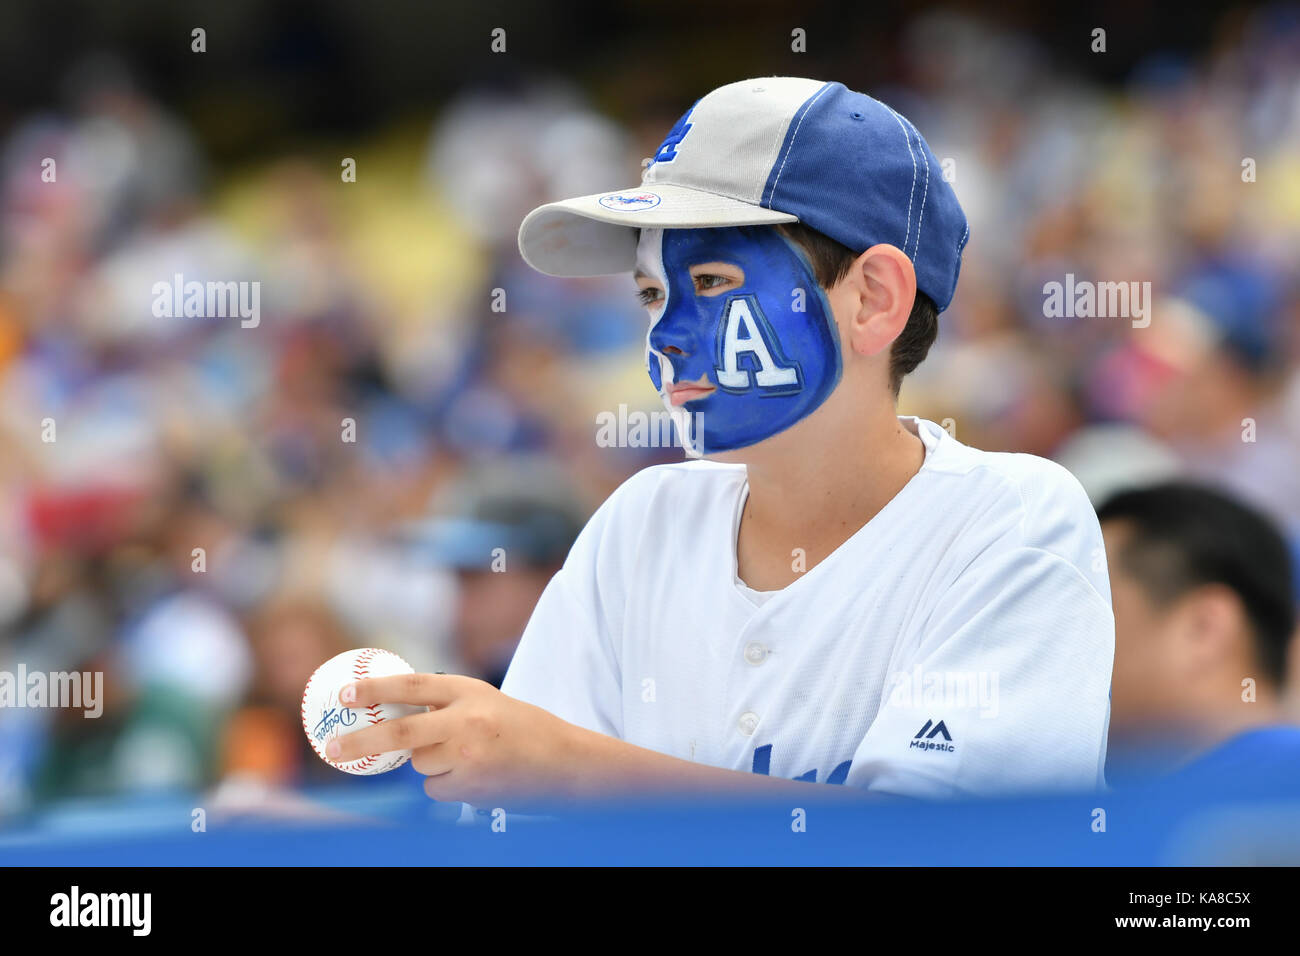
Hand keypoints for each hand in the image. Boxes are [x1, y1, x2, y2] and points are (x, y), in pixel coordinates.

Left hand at [327, 673, 577, 805]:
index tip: (345, 694)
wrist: (564, 762)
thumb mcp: (484, 700)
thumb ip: (444, 703)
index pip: (413, 686)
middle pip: (401, 732)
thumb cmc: (520, 728)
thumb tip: (391, 708)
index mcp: (469, 690)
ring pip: (419, 763)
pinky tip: (475, 776)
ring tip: (468, 756)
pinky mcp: (471, 786)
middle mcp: (466, 720)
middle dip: (361, 742)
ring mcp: (468, 755)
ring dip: (429, 762)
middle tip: (331, 750)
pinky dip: (446, 784)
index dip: (375, 689)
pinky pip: (435, 786)